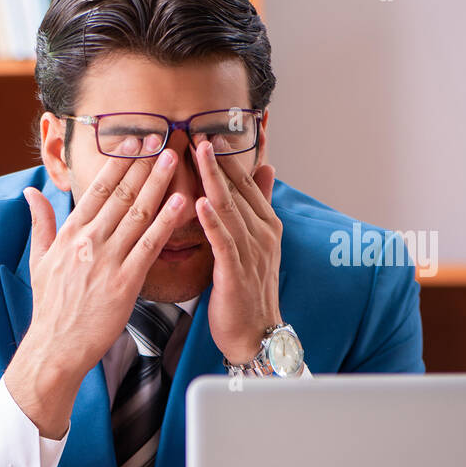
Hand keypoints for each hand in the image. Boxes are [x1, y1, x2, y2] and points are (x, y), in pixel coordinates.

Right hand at [7, 137, 183, 437]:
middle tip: (163, 138)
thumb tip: (30, 193)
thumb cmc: (50, 308)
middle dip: (143, 164)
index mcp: (69, 235)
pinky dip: (167, 222)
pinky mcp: (125, 282)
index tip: (134, 142)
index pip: (96, 190)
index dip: (117, 163)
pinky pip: (150, 246)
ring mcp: (107, 261)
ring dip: (157, 183)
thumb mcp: (38, 260)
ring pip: (137, 213)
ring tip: (175, 158)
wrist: (55, 347)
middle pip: (120, 195)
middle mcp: (88, 242)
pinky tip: (183, 203)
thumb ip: (40, 223)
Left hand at [192, 139, 283, 364]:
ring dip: (213, 179)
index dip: (227, 157)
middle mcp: (262, 234)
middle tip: (200, 131)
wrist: (255, 335)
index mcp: (265, 225)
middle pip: (237, 189)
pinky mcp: (236, 271)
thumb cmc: (247, 291)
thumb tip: (267, 168)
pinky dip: (212, 220)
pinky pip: (223, 241)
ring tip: (198, 153)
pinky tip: (199, 202)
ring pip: (229, 208)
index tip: (210, 131)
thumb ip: (257, 206)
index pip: (245, 183)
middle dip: (218, 159)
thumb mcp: (255, 244)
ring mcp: (251, 252)